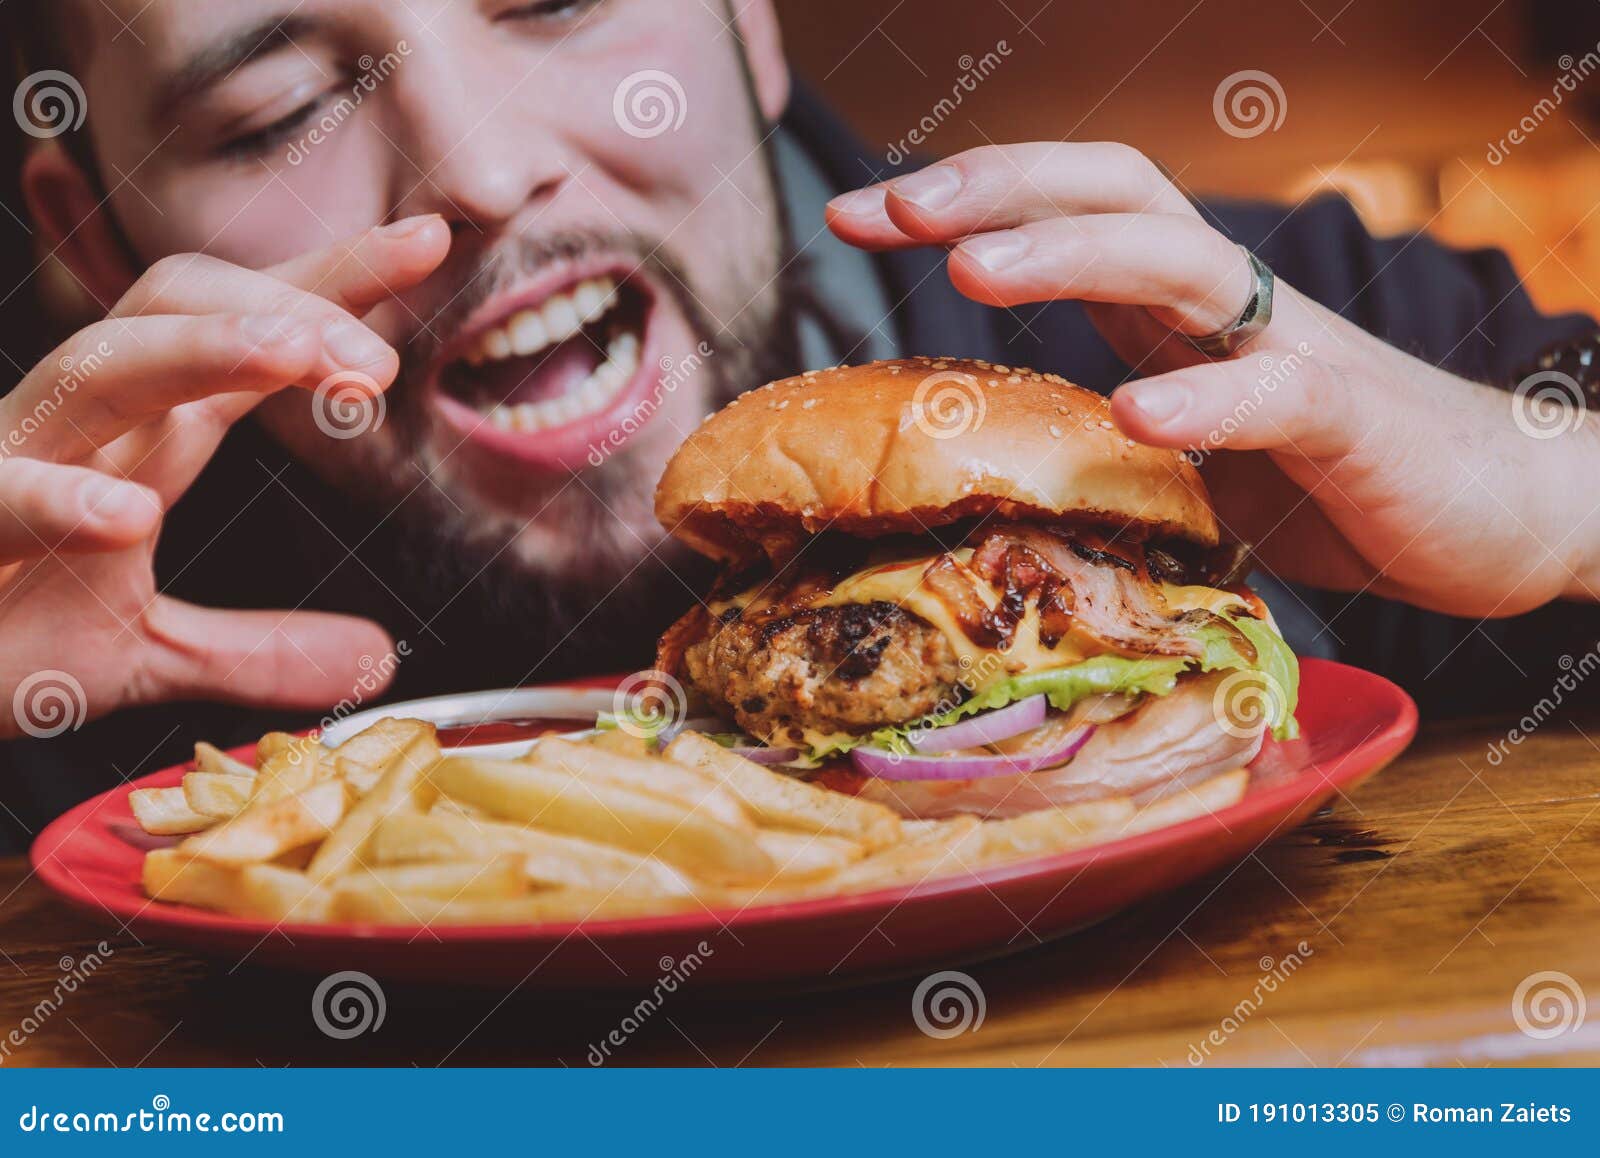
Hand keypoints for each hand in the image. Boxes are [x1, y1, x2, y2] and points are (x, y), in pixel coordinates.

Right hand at [0, 216, 449, 739]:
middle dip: (284, 309)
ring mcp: (6, 465)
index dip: (333, 286)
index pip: (246, 340)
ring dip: (204, 351)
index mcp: (135, 440)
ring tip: (301, 357)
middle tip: (377, 356)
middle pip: (176, 314)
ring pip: (96, 369)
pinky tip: (124, 515)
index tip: (428, 240)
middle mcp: (75, 430)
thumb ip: (259, 651)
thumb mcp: (144, 655)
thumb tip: (378, 657)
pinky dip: (55, 500)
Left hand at [827, 143, 1598, 619]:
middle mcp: (1230, 308)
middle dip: (996, 189)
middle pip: (1113, 198)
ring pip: (1182, 265)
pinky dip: (1207, 399)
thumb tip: (987, 460)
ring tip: (973, 270)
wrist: (1499, 511)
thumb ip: (1109, 429)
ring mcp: (1293, 353)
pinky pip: (1279, 393)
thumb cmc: (1332, 479)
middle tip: (892, 207)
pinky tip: (1138, 411)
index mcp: (1179, 310)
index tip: (860, 216)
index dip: (967, 200)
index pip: (1067, 215)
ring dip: (1070, 257)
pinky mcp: (1353, 419)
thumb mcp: (1191, 445)